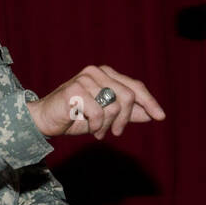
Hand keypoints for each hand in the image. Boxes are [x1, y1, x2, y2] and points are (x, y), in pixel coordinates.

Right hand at [26, 64, 164, 138]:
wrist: (45, 119)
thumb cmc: (75, 116)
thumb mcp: (106, 115)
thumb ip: (127, 112)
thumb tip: (151, 114)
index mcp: (105, 74)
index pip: (135, 86)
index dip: (149, 102)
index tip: (160, 117)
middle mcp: (96, 72)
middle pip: (128, 96)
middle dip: (125, 119)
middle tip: (117, 132)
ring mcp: (85, 79)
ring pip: (114, 106)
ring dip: (108, 125)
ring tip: (98, 130)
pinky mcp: (74, 90)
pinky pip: (98, 112)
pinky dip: (97, 126)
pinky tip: (91, 129)